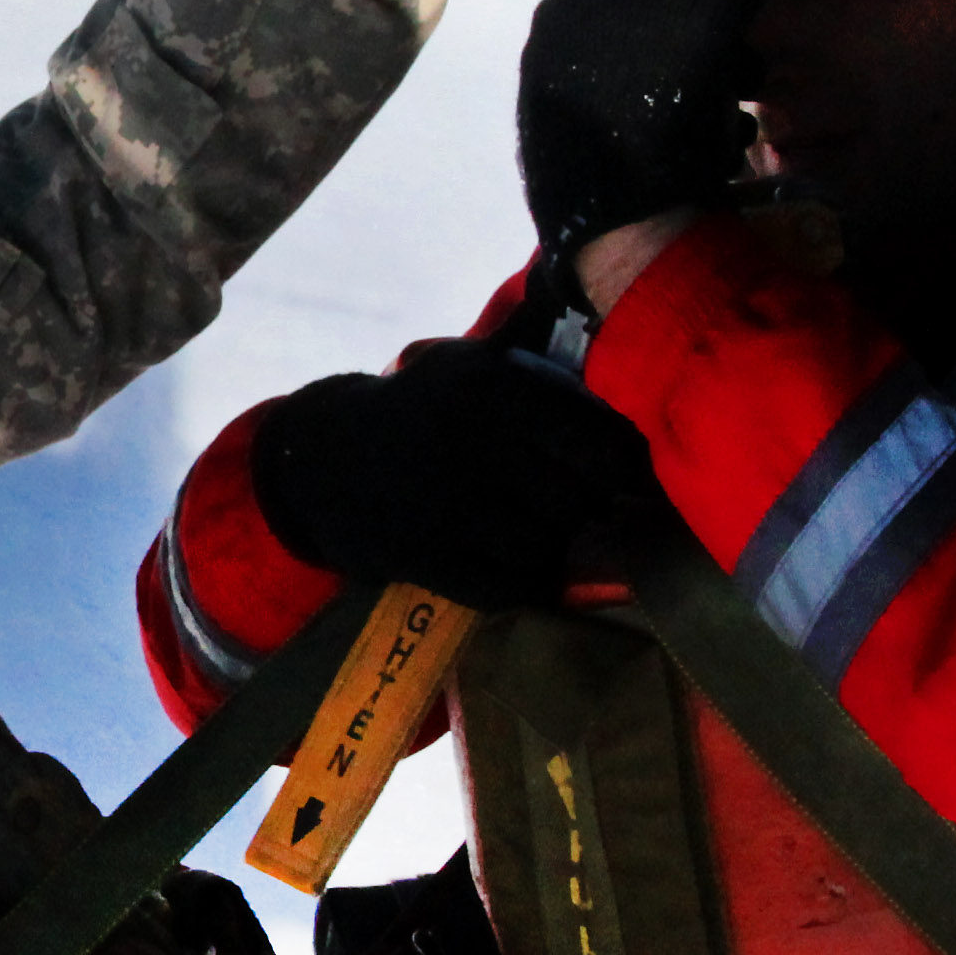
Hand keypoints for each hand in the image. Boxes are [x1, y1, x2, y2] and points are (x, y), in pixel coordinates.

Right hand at [242, 340, 663, 608]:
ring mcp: (442, 499)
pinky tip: (505, 565)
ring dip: (546, 549)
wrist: (321, 457)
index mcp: (495, 384)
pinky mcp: (418, 553)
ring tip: (529, 533)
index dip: (627, 472)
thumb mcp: (475, 366)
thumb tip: (634, 379)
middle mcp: (471, 436)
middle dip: (579, 512)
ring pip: (543, 548)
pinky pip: (503, 588)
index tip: (629, 483)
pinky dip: (517, 584)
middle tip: (566, 509)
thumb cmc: (421, 411)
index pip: (601, 442)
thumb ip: (548, 373)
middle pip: (577, 502)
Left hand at [520, 0, 780, 257]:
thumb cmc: (666, 82)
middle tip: (742, 52)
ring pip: (637, 57)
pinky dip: (665, 117)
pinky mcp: (557, 135)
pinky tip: (705, 146)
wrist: (612, 203)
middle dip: (701, 21)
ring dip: (695, 74)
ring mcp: (551, 82)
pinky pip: (621, 107)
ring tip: (736, 104)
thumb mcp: (721, 1)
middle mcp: (557, 22)